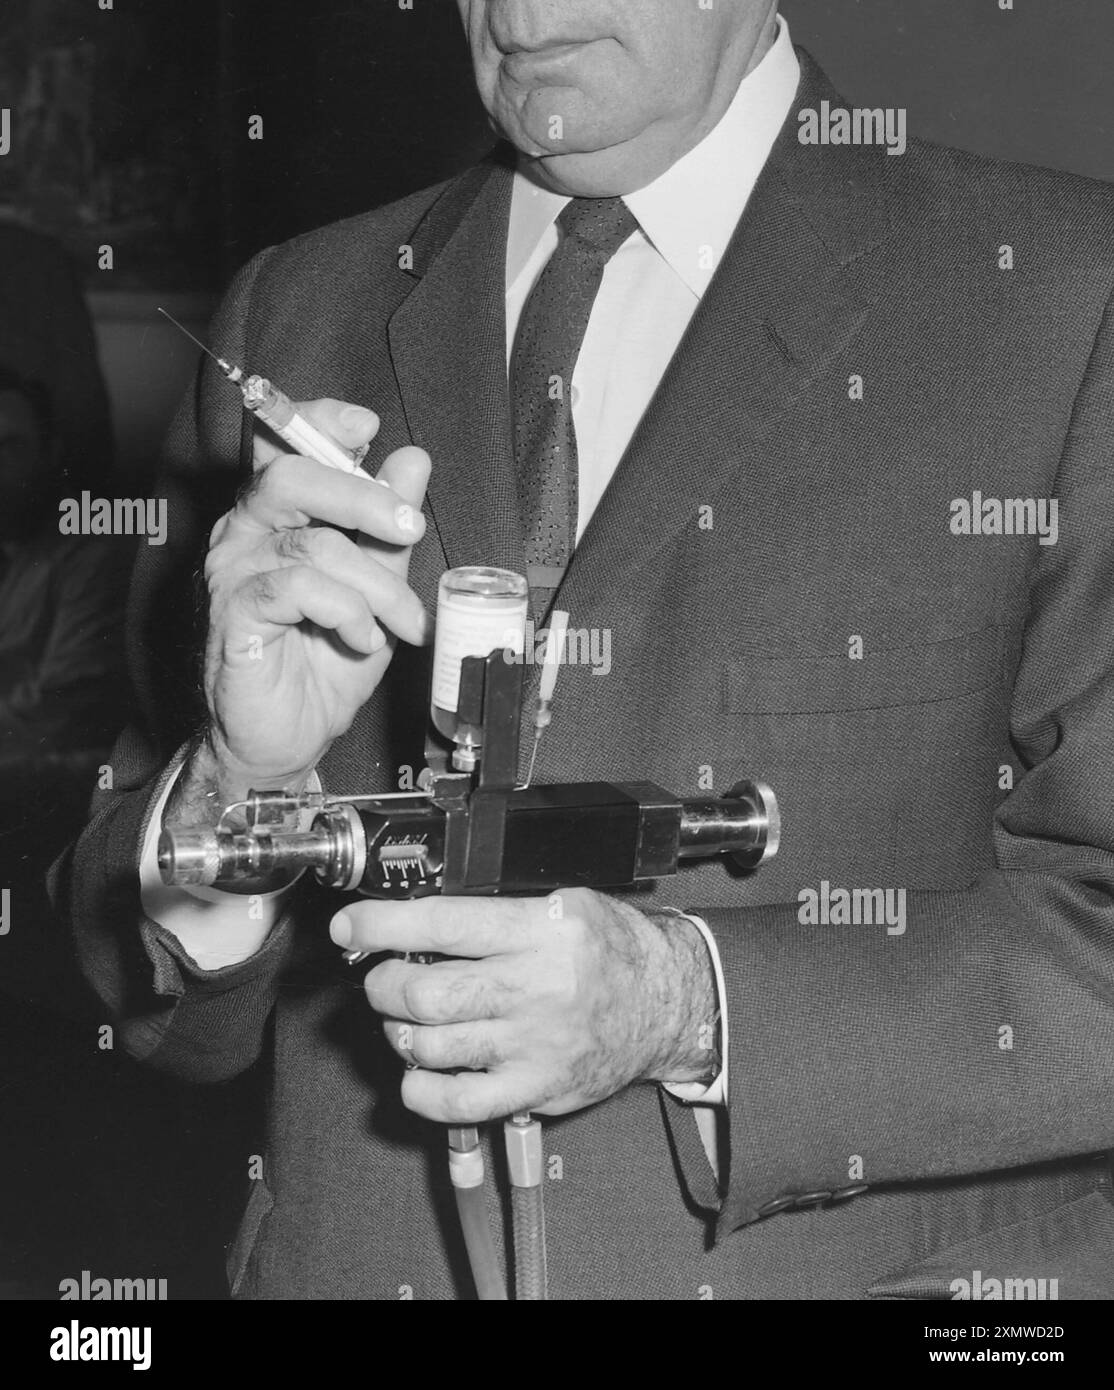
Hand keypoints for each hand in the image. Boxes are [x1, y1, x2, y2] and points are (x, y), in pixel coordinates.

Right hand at [169, 399, 431, 823]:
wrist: (292, 737)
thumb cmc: (327, 662)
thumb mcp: (378, 588)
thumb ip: (389, 529)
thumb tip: (411, 460)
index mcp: (276, 516)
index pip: (281, 444)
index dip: (319, 421)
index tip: (366, 425)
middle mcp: (245, 533)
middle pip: (289, 475)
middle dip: (362, 496)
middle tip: (410, 531)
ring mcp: (234, 573)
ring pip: (313, 543)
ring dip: (377, 585)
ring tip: (402, 623)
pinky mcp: (235, 615)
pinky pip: (298, 589)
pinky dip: (347, 612)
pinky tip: (363, 639)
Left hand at [330, 890, 719, 1123]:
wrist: (669, 1003)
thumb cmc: (613, 948)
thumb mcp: (565, 902)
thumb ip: (497, 910)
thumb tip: (416, 919)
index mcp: (542, 929)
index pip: (443, 924)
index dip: (383, 924)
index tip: (350, 926)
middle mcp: (536, 987)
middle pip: (425, 993)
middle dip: (385, 983)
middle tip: (385, 976)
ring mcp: (533, 1044)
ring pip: (431, 1045)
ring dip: (400, 1030)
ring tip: (409, 1017)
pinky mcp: (535, 1088)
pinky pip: (457, 1102)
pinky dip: (420, 1088)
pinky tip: (420, 1069)